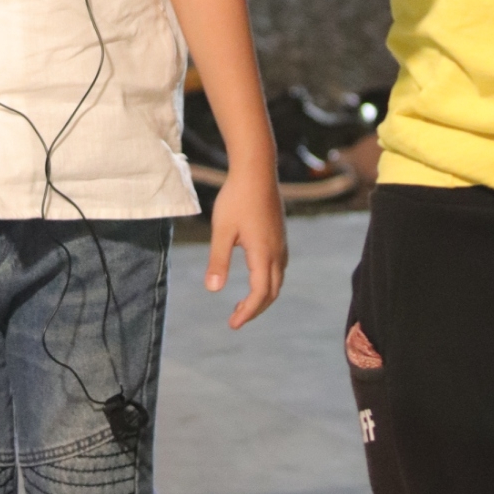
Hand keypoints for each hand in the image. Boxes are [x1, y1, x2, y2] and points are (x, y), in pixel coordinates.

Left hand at [204, 164, 286, 329]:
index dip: (247, 312)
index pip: (259, 294)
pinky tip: (255, 275)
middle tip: (235, 319)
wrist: (257, 169)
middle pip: (272, 292)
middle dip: (255, 309)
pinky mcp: (280, 234)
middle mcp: (277, 252)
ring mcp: (281, 243)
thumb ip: (218, 260)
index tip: (232, 324)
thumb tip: (213, 289)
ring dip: (262, 295)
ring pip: (277, 280)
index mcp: (263, 254)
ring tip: (242, 302)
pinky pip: (278, 267)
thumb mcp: (221, 230)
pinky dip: (267, 280)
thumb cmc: (236, 197)